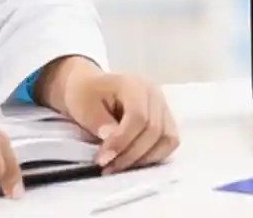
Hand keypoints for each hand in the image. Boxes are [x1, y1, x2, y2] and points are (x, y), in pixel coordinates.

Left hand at [40, 59, 179, 174]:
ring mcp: (163, 108)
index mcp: (134, 85)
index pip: (138, 117)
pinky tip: (131, 162)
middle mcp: (155, 95)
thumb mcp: (84, 106)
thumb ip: (100, 122)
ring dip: (144, 159)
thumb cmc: (87, 95)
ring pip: (167, 139)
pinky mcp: (166, 122)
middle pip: (154, 130)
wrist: (91, 88)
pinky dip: (153, 157)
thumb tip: (111, 137)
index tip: (102, 159)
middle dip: (130, 154)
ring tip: (119, 166)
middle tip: (107, 167)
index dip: (122, 141)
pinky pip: (168, 144)